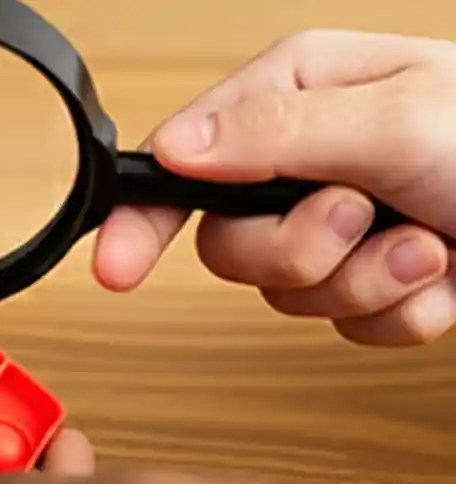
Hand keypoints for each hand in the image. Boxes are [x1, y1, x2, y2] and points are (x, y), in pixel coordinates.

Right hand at [96, 30, 455, 346]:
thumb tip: (178, 148)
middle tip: (361, 218)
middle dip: (301, 250)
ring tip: (430, 245)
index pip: (185, 164)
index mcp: (296, 101)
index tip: (117, 267)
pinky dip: (403, 312)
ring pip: (291, 295)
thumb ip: (273, 137)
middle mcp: (310, 165)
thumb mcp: (392, 121)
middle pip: (231, 247)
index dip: (143, 219)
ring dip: (367, 282)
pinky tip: (445, 276)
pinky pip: (350, 326)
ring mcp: (343, 229)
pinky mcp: (377, 283)